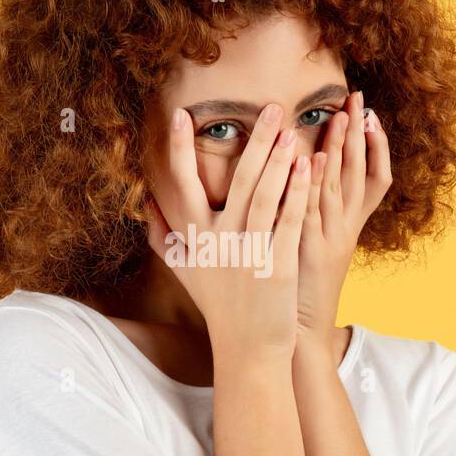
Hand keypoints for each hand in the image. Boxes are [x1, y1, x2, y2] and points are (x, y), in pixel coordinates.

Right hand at [146, 103, 311, 359]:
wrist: (248, 347)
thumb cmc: (218, 305)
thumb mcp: (184, 270)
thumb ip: (162, 235)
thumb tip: (145, 202)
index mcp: (195, 239)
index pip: (182, 185)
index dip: (179, 150)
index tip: (181, 116)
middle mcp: (219, 243)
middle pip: (236, 182)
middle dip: (254, 142)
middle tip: (271, 107)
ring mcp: (248, 254)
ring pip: (264, 196)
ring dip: (279, 160)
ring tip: (291, 129)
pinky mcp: (277, 265)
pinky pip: (288, 220)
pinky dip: (298, 192)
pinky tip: (310, 165)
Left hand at [296, 90, 391, 353]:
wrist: (300, 332)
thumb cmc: (297, 288)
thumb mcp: (309, 246)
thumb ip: (306, 214)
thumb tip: (296, 182)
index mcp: (348, 225)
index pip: (371, 178)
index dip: (375, 147)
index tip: (370, 115)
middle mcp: (346, 228)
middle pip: (359, 173)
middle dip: (360, 134)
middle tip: (358, 98)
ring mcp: (331, 238)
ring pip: (340, 186)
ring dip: (342, 149)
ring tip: (343, 115)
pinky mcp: (311, 250)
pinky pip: (314, 210)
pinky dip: (316, 183)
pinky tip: (315, 157)